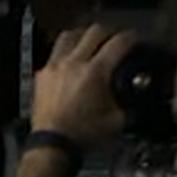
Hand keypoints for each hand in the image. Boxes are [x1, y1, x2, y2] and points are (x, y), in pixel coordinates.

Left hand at [30, 24, 134, 146]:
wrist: (52, 144)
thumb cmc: (84, 135)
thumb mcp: (117, 121)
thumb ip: (128, 104)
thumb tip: (135, 98)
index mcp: (95, 72)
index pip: (117, 43)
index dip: (130, 37)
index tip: (134, 38)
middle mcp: (73, 63)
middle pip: (93, 32)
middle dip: (108, 33)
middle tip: (114, 39)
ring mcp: (54, 66)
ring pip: (69, 36)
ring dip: (83, 36)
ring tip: (90, 42)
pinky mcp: (42, 74)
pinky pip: (54, 53)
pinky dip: (65, 52)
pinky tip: (70, 61)